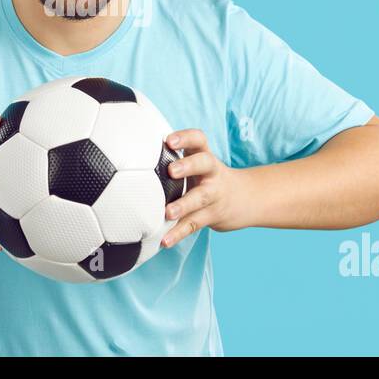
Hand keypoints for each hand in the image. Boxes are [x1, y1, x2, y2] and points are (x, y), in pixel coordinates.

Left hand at [160, 128, 250, 248]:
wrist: (244, 199)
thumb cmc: (207, 177)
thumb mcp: (198, 162)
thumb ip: (174, 158)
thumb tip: (133, 153)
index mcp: (205, 156)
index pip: (199, 140)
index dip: (185, 138)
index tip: (169, 140)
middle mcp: (212, 173)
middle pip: (204, 164)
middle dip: (188, 166)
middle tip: (171, 171)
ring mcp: (214, 195)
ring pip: (200, 198)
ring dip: (183, 205)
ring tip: (168, 212)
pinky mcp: (211, 216)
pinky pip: (193, 224)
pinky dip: (178, 233)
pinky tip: (165, 240)